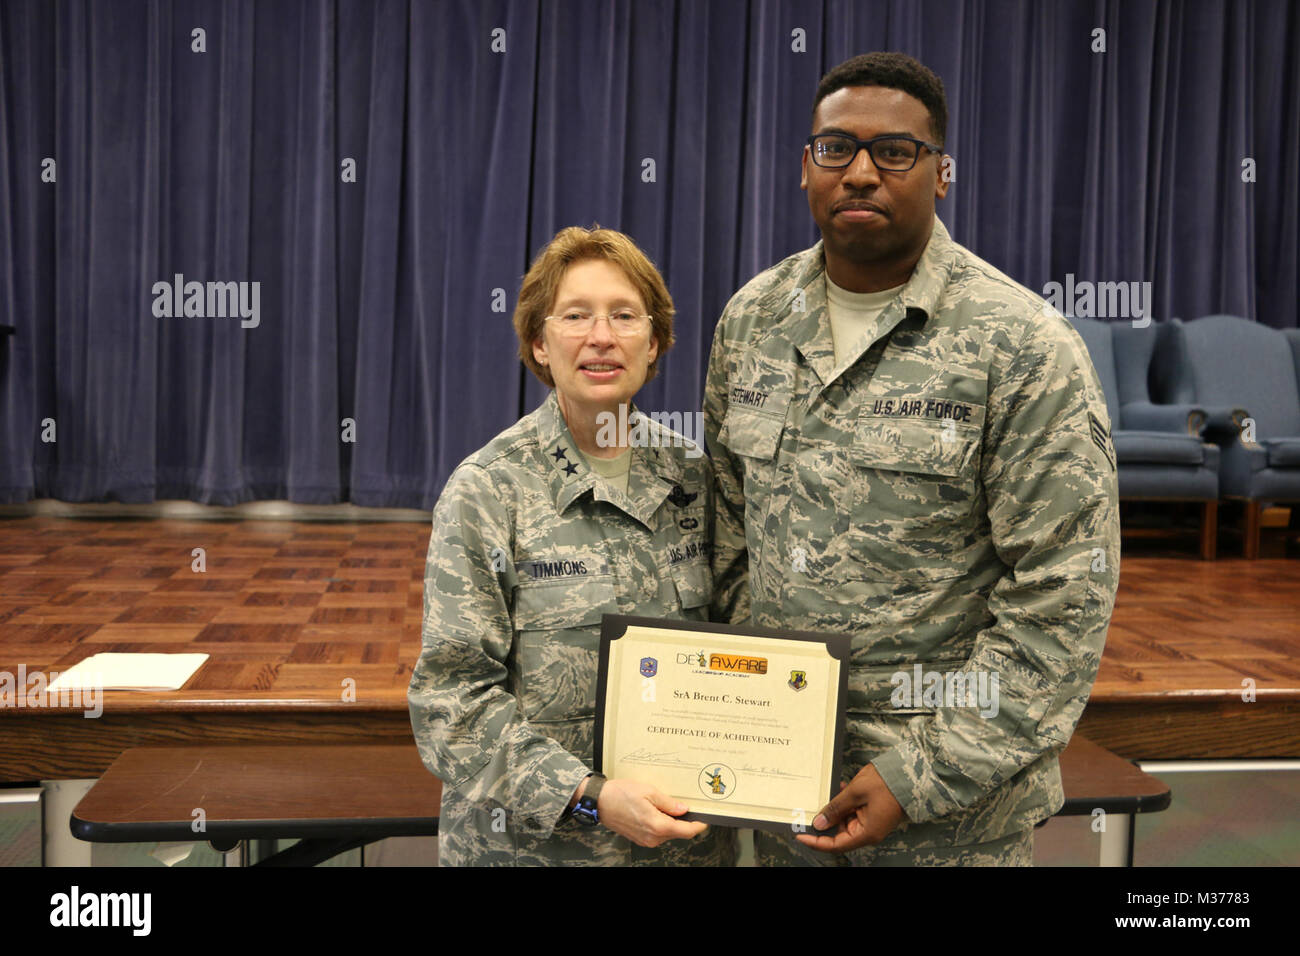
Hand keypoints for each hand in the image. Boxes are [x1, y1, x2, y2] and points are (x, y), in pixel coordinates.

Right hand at [591, 778, 708, 847]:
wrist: (598, 801)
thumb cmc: (620, 794)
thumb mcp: (648, 791)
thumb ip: (669, 803)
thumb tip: (683, 809)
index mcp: (657, 826)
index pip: (687, 831)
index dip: (698, 825)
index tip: (705, 819)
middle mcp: (653, 837)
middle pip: (678, 832)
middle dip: (684, 820)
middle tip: (685, 804)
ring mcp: (646, 840)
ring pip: (668, 833)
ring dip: (671, 821)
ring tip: (665, 803)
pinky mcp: (640, 838)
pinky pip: (657, 833)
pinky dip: (661, 823)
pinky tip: (656, 810)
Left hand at [795, 764, 906, 853]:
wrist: (908, 774)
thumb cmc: (885, 784)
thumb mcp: (854, 793)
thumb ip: (835, 809)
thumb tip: (819, 823)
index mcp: (866, 833)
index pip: (836, 845)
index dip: (816, 842)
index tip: (801, 835)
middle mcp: (869, 832)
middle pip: (840, 834)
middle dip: (826, 821)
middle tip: (810, 809)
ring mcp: (872, 824)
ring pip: (846, 821)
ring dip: (836, 809)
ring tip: (832, 791)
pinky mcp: (873, 814)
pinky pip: (854, 813)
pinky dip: (845, 803)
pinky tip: (842, 789)